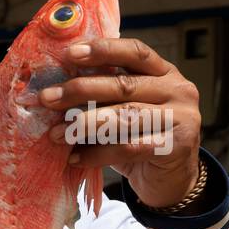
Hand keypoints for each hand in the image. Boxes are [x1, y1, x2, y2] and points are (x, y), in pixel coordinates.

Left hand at [43, 37, 202, 207]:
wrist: (171, 177)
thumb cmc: (139, 137)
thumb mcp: (125, 108)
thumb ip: (104, 95)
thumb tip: (55, 89)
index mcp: (164, 72)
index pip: (135, 52)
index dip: (103, 50)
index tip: (69, 54)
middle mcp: (177, 90)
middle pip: (124, 85)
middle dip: (81, 90)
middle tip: (48, 98)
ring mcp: (181, 118)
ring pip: (125, 116)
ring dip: (84, 124)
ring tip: (56, 134)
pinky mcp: (175, 147)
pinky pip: (128, 148)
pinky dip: (97, 154)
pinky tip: (74, 158)